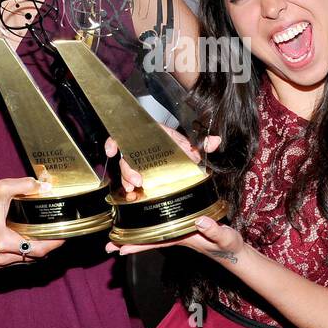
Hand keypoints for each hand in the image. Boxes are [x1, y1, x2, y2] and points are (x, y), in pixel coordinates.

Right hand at [0, 175, 65, 266]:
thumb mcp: (4, 187)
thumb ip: (26, 185)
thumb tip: (46, 187)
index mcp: (2, 241)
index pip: (37, 249)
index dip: (53, 244)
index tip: (64, 235)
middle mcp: (0, 255)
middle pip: (34, 256)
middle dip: (49, 245)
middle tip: (61, 232)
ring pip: (28, 259)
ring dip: (40, 249)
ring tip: (50, 235)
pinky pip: (20, 259)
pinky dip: (30, 251)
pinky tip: (37, 239)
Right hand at [104, 125, 220, 193]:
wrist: (183, 158)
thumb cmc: (182, 148)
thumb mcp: (192, 145)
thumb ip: (202, 143)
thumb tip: (215, 141)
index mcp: (151, 137)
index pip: (127, 135)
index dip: (115, 141)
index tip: (112, 151)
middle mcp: (141, 148)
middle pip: (126, 157)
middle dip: (128, 170)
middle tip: (137, 181)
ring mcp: (140, 162)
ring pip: (126, 170)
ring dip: (127, 180)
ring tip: (133, 190)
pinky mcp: (141, 174)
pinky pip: (130, 179)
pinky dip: (128, 185)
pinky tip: (131, 192)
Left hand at [106, 215, 244, 264]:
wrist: (235, 252)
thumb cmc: (230, 246)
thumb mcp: (225, 237)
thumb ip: (214, 229)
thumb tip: (199, 220)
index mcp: (183, 238)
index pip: (156, 241)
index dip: (138, 244)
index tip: (120, 248)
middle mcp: (177, 237)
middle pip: (148, 240)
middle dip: (128, 243)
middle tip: (108, 247)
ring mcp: (179, 234)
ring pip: (152, 235)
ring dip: (135, 236)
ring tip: (116, 239)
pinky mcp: (183, 230)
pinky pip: (161, 230)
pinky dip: (148, 229)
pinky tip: (142, 226)